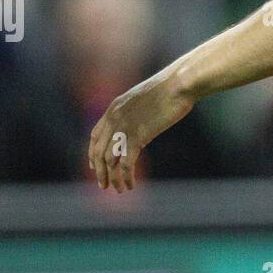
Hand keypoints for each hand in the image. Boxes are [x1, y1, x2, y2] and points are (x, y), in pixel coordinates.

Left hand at [88, 72, 193, 192]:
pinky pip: (125, 164)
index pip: (95, 135)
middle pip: (98, 152)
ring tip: (119, 189)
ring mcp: (123, 128)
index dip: (93, 153)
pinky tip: (131, 185)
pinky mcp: (137, 137)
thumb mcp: (146, 97)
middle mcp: (113, 119)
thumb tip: (141, 120)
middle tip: (103, 185)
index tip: (95, 166)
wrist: (180, 82)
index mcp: (114, 107)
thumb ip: (137, 110)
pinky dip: (126, 177)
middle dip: (100, 171)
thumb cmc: (171, 86)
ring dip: (112, 178)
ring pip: (109, 161)